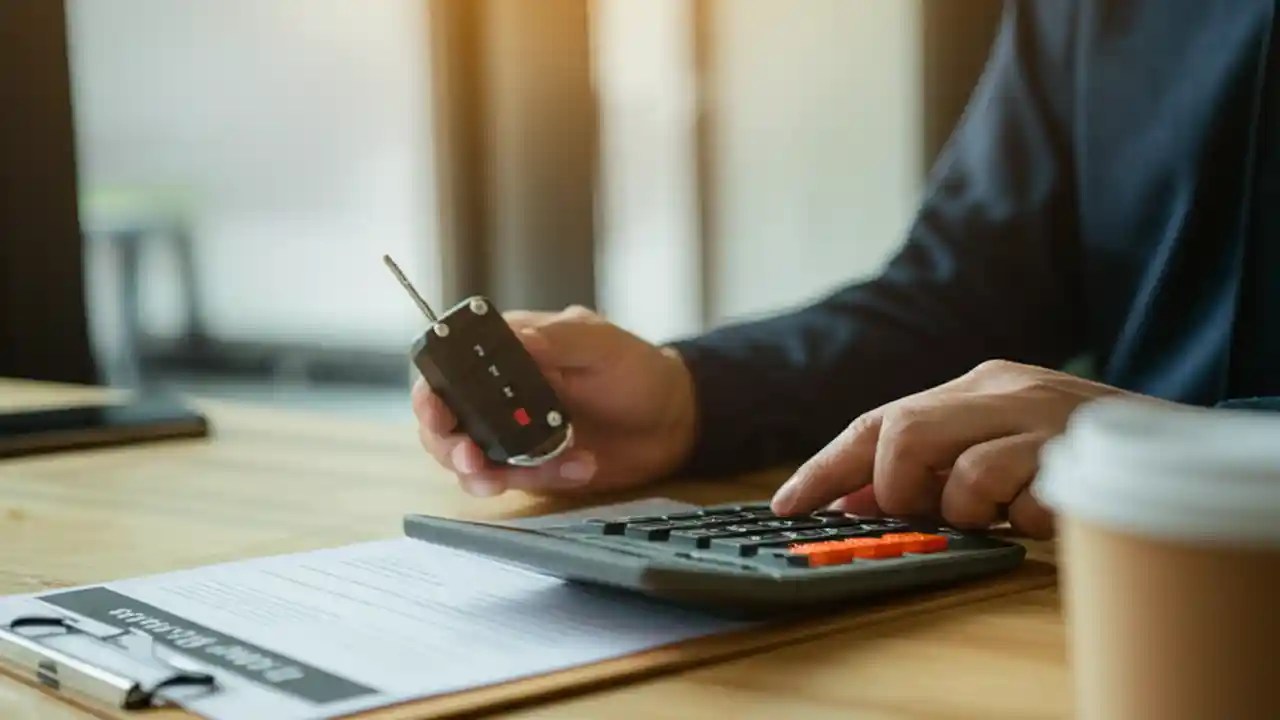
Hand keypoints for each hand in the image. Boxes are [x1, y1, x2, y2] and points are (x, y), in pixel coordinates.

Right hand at [412, 305, 697, 497]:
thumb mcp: (602, 345)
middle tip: (470, 457)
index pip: (449, 368)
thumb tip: (519, 336)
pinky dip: (540, 480)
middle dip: (448, 444)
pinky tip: (580, 465)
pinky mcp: (533, 467)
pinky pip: (515, 482)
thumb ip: (558, 340)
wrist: (675, 421)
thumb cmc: (638, 370)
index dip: (431, 391)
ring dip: (484, 472)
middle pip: (446, 422)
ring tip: (503, 478)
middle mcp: (501, 393)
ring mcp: (514, 433)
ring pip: (471, 460)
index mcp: (510, 350)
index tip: (434, 412)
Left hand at [769, 360, 1154, 537]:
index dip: (825, 467)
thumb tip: (851, 503)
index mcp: (972, 384)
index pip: (876, 421)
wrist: (1176, 442)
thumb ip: (928, 464)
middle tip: (922, 513)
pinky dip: (1021, 522)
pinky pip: (1023, 505)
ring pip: (960, 474)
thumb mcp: (994, 444)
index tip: (786, 505)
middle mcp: (1001, 389)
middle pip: (902, 436)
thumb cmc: (1068, 450)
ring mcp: (1043, 419)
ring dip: (966, 512)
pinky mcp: (1079, 455)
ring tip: (999, 511)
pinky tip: (1043, 511)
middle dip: (897, 492)